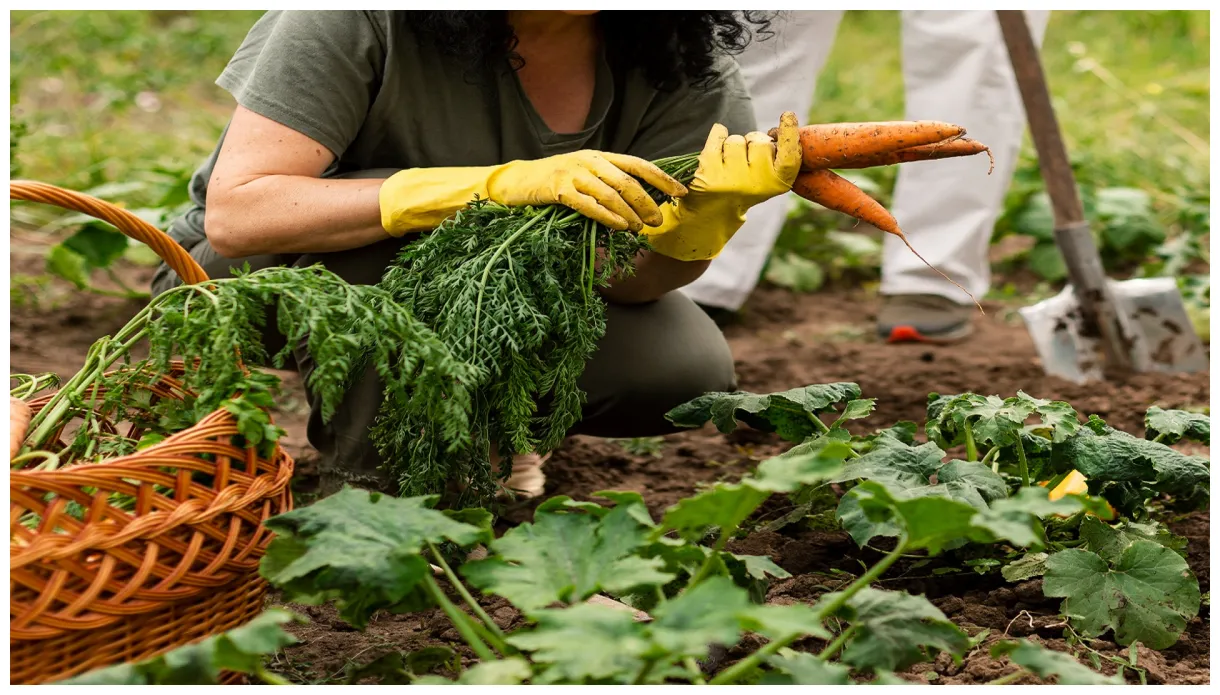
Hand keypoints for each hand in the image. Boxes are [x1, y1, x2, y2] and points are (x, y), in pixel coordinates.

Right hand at [487, 150, 688, 231]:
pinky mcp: (558, 189)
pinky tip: (619, 226)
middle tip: (658, 220)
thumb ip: (607, 184)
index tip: (681, 192)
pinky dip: (606, 216)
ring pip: (610, 193)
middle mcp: (589, 161)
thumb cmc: (553, 183)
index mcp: (599, 157)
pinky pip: (588, 204)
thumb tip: (639, 204)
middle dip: (647, 202)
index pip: (638, 165)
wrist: (514, 181)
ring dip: (629, 212)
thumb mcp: (583, 176)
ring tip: (640, 228)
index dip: (662, 178)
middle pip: (627, 181)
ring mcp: (573, 174)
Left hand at [640, 111, 801, 260]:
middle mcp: (756, 184)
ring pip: (736, 139)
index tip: (788, 115)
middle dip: (752, 142)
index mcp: (777, 184)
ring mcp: (731, 179)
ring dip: (731, 144)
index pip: (790, 156)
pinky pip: (718, 136)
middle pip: (759, 140)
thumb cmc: (743, 186)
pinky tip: (716, 152)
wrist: (713, 211)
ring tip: (728, 164)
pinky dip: (717, 136)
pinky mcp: (709, 173)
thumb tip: (783, 121)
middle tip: (744, 162)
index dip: (790, 134)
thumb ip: (775, 155)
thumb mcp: (767, 178)